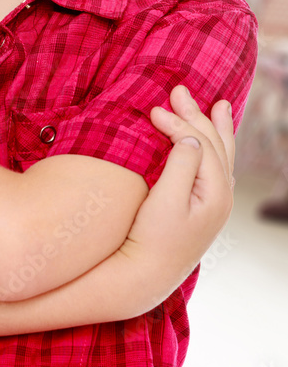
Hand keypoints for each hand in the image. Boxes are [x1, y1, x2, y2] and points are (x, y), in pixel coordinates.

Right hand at [119, 85, 234, 302]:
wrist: (146, 276)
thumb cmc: (152, 238)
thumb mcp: (165, 200)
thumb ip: (181, 164)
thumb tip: (190, 137)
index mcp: (216, 193)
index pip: (201, 144)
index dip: (179, 122)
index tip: (153, 109)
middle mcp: (221, 197)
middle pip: (215, 145)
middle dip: (198, 115)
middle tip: (179, 90)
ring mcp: (214, 204)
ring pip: (219, 156)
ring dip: (213, 128)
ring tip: (219, 106)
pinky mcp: (201, 210)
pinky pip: (213, 168)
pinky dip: (211, 148)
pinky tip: (210, 144)